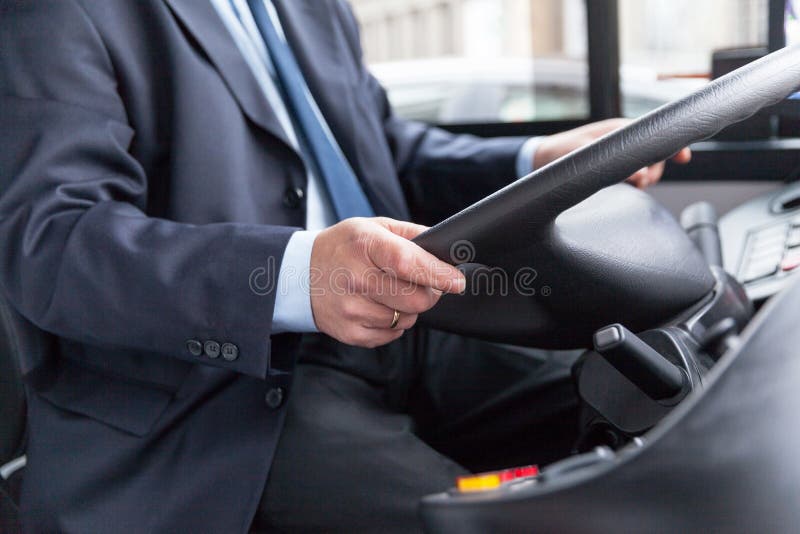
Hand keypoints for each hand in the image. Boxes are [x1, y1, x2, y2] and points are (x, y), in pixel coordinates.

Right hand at [310, 217, 464, 347]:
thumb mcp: (373, 227)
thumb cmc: (343, 248)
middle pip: (415, 299)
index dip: (439, 274)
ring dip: (408, 308)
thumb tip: (445, 248)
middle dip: (429, 293)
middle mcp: (356, 278)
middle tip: (422, 283)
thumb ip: (411, 235)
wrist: (299, 275)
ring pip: (406, 319)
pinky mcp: (350, 332)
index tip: (457, 280)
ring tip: (390, 292)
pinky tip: (378, 305)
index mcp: (365, 245)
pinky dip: (393, 322)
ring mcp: (351, 309)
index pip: (409, 263)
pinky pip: (392, 334)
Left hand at [533, 118, 691, 188]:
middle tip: (642, 183)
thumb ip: (611, 166)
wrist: (543, 158)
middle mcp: (623, 139)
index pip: (654, 133)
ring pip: (647, 164)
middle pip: (655, 152)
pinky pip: (635, 172)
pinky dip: (637, 180)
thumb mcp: (583, 158)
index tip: (684, 158)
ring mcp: (620, 152)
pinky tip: (628, 186)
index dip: (672, 145)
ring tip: (634, 185)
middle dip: (656, 169)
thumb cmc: (561, 152)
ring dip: (647, 176)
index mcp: (619, 130)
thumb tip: (640, 176)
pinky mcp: (615, 164)